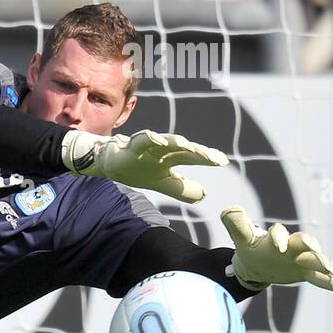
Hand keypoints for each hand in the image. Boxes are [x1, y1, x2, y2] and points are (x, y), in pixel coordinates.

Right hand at [63, 129, 228, 202]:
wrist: (109, 163)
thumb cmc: (138, 170)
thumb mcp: (162, 183)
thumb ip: (182, 189)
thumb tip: (204, 194)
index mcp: (171, 157)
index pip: (193, 156)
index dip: (208, 158)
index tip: (223, 161)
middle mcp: (163, 149)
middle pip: (184, 149)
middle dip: (199, 153)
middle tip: (214, 158)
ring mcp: (148, 146)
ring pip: (166, 142)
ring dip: (180, 144)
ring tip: (193, 149)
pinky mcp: (132, 146)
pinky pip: (142, 139)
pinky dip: (151, 138)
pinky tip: (160, 141)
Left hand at [220, 206, 332, 292]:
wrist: (258, 265)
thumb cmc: (251, 249)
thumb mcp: (242, 239)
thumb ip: (236, 225)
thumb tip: (229, 209)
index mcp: (276, 237)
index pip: (279, 233)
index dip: (279, 237)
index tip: (278, 245)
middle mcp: (292, 246)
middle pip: (303, 241)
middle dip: (308, 244)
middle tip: (311, 246)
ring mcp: (301, 259)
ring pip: (314, 259)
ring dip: (322, 263)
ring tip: (330, 270)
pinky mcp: (305, 272)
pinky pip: (318, 277)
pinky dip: (328, 281)